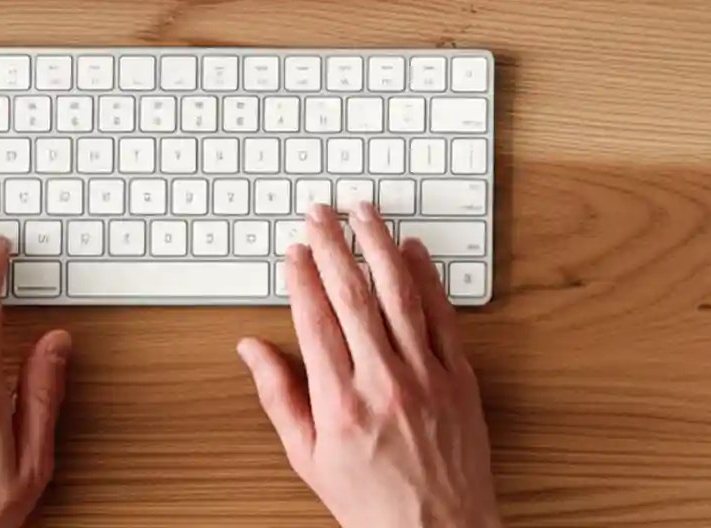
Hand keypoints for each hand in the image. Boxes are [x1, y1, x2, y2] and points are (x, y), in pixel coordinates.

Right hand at [238, 203, 499, 527]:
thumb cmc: (371, 501)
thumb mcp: (307, 457)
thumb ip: (278, 396)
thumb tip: (251, 349)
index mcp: (340, 402)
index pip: (315, 319)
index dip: (302, 276)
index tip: (294, 248)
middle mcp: (383, 381)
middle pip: (353, 296)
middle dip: (333, 245)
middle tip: (320, 212)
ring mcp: (426, 376)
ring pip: (400, 294)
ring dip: (380, 246)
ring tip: (365, 212)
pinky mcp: (459, 377)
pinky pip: (442, 316)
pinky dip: (428, 279)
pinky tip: (414, 251)